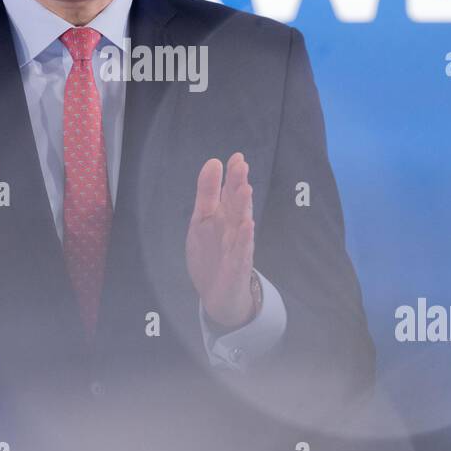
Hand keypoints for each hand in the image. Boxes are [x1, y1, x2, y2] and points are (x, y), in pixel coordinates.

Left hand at [186, 151, 255, 330]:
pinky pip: (242, 251)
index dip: (232, 175)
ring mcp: (237, 246)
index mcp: (224, 215)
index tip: (236, 156)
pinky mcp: (237, 267)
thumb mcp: (203, 219)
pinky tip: (248, 226)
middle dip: (238, 184)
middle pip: (236, 203)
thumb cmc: (213, 252)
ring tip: (246, 189)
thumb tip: (213, 161)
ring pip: (241, 224)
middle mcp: (233, 228)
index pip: (229, 191)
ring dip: (244, 207)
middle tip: (241, 165)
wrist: (218, 294)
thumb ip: (207, 192)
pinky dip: (244, 239)